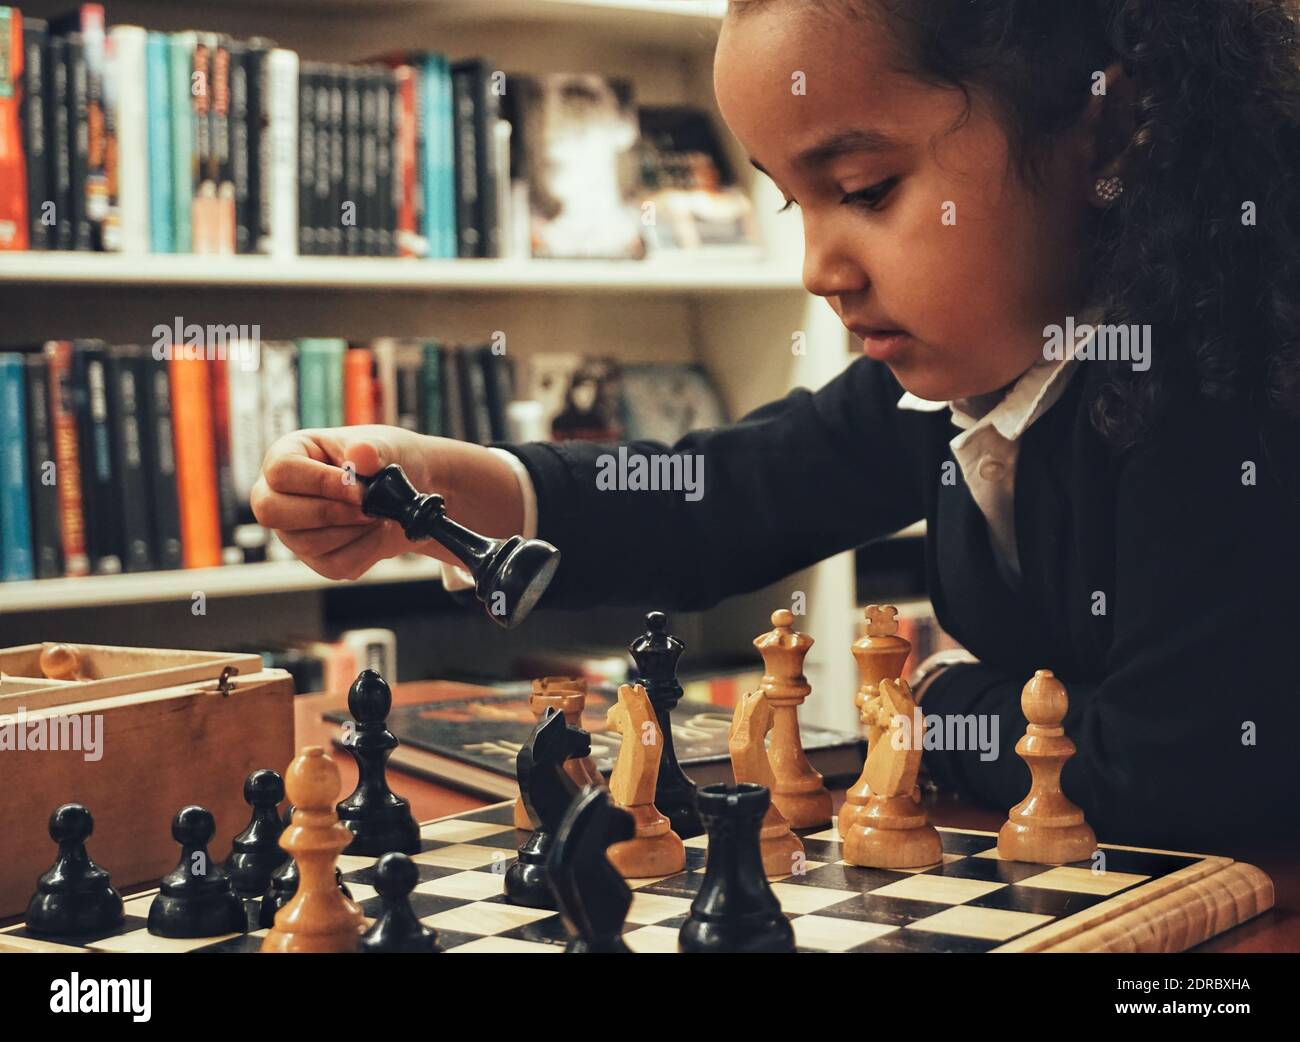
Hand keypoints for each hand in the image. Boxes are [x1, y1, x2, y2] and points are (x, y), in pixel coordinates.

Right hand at [250, 426, 524, 580]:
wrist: (421, 492)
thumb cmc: (400, 460)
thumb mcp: (393, 447)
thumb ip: (375, 452)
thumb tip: (364, 456)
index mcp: (292, 453)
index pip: (279, 472)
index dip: (317, 484)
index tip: (358, 489)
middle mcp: (284, 491)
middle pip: (276, 515)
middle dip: (332, 515)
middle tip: (372, 508)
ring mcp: (297, 530)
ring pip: (308, 546)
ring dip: (357, 534)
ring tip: (381, 515)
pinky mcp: (319, 558)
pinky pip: (334, 568)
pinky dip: (365, 555)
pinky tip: (379, 536)